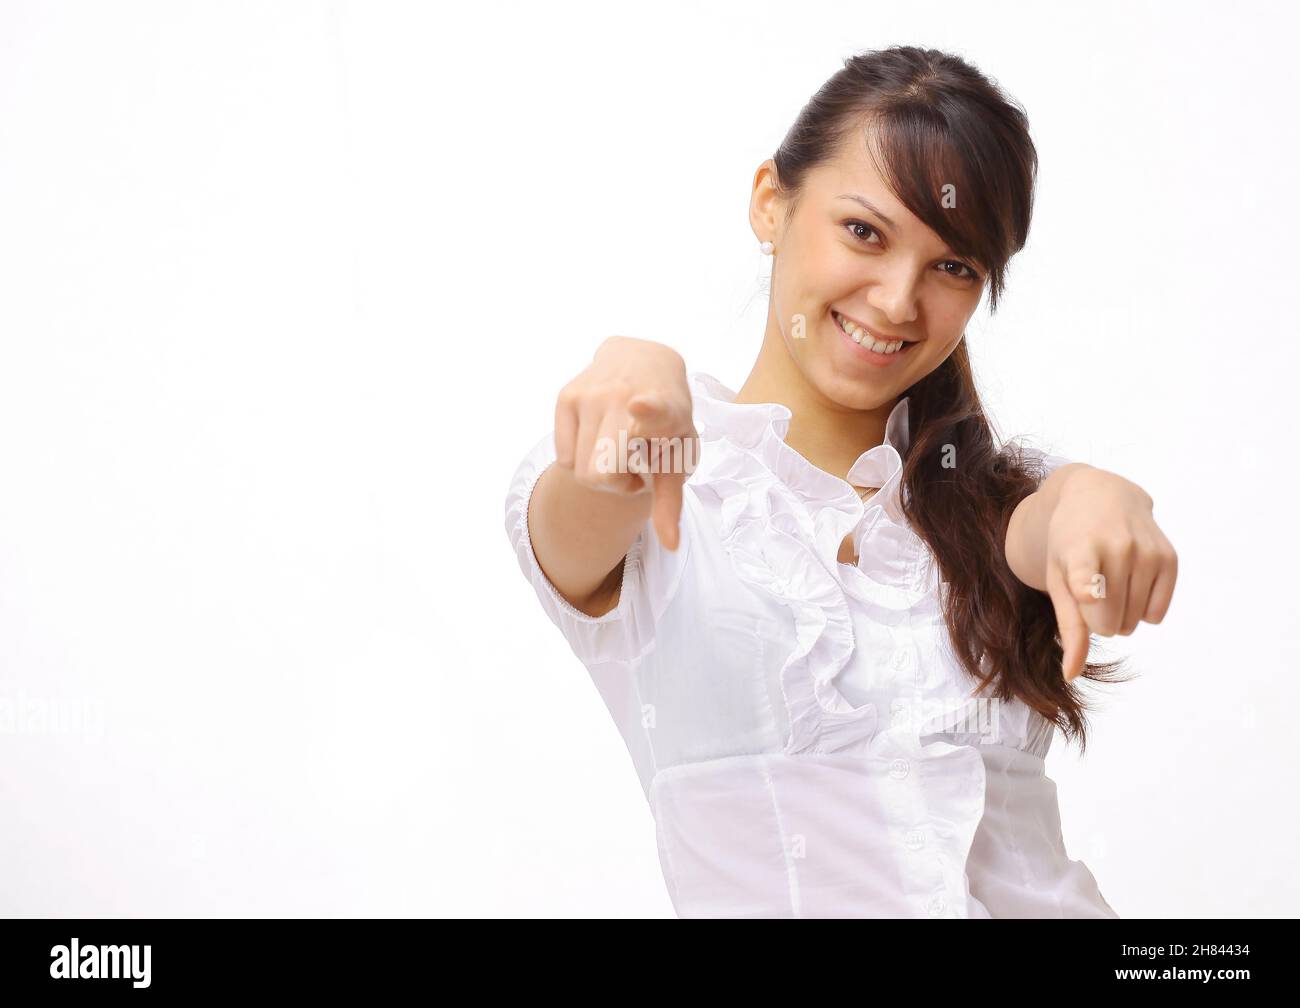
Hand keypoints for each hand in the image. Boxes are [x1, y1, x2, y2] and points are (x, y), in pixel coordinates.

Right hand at [553, 336, 697, 549]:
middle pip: (599, 475)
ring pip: (578, 470)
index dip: (648, 411)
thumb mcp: (677, 456)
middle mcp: (625, 396)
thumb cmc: (667, 420)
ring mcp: (592, 393)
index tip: (638, 405)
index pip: (655, 409)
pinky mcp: (567, 395)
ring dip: (598, 472)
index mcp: (665, 408)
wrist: (645, 357)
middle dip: (614, 485)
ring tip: (618, 450)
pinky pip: (563, 457)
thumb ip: (671, 502)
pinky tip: (600, 439)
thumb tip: (672, 546)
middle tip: (634, 467)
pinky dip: (579, 459)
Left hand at [1043, 468, 1178, 681]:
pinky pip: (1156, 615)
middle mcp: (1117, 547)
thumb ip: (1068, 626)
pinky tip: (1131, 581)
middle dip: (1097, 617)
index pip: (1086, 574)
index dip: (1087, 586)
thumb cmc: (1068, 544)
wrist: (1099, 495)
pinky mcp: (1170, 558)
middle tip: (1089, 587)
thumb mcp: (1057, 579)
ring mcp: (1147, 551)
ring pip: (1133, 623)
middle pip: (1108, 623)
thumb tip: (1071, 675)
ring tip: (1108, 578)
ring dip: (1119, 614)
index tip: (1088, 590)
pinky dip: (1141, 609)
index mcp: (1079, 549)